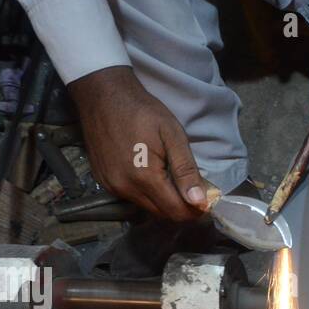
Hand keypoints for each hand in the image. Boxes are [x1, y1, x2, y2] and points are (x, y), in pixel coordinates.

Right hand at [68, 66, 209, 220]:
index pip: (176, 212)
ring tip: (171, 178)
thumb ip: (186, 170)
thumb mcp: (172, 135)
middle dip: (180, 207)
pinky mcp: (104, 182)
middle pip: (162, 213)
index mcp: (144, 178)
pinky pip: (132, 198)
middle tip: (191, 188)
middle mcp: (125, 188)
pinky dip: (146, 193)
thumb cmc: (142, 111)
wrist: (103, 95)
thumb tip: (199, 201)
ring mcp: (112, 186)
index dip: (194, 210)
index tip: (205, 199)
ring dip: (163, 200)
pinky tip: (150, 174)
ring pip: (147, 207)